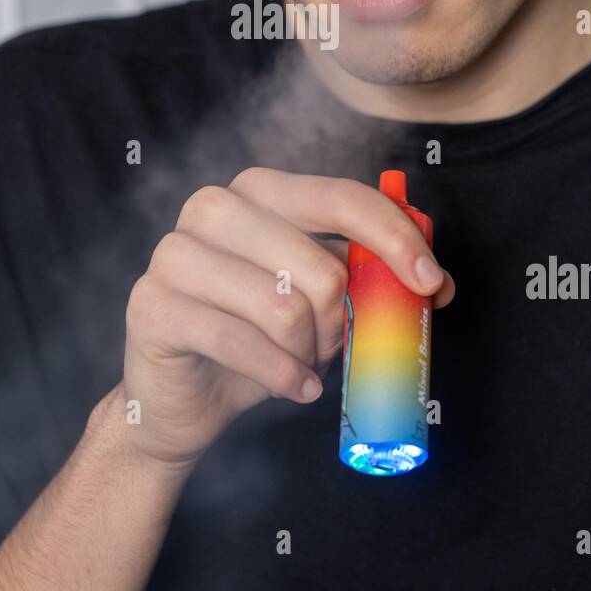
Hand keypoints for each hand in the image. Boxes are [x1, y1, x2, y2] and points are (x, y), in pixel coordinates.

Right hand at [121, 168, 454, 468]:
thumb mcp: (322, 302)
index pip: (340, 197)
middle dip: (340, 321)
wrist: (184, 400)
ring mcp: (174, 252)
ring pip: (283, 307)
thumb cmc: (259, 340)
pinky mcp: (151, 303)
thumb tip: (438, 282)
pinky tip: (291, 387)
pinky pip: (241, 343)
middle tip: (332, 345)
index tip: (432, 282)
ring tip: (300, 363)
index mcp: (258, 190)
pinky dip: (281, 377)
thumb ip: (369, 278)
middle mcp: (212, 207)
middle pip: (319, 265)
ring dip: (306, 352)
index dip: (395, 238)